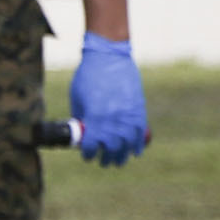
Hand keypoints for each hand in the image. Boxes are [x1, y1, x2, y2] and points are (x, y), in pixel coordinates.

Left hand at [71, 34, 148, 165]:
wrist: (109, 57)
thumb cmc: (88, 77)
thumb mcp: (78, 99)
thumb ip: (83, 117)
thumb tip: (83, 134)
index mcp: (95, 115)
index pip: (92, 143)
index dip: (89, 153)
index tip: (87, 156)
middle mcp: (113, 117)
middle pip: (113, 146)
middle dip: (108, 158)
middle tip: (104, 163)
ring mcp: (128, 112)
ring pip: (129, 141)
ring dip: (124, 154)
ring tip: (119, 162)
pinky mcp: (139, 107)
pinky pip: (141, 130)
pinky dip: (139, 143)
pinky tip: (135, 151)